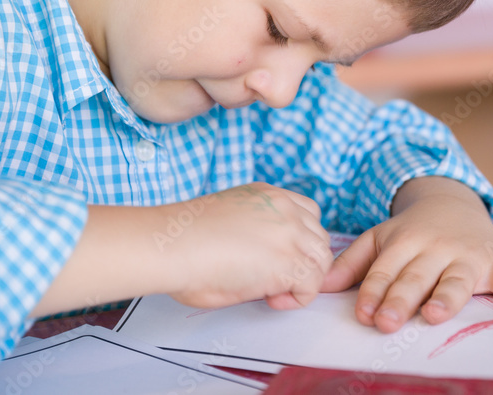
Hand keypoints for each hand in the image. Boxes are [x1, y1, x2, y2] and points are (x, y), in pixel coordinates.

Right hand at [165, 182, 332, 309]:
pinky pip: (312, 286)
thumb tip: (262, 261)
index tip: (272, 259)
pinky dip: (296, 298)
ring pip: (320, 261)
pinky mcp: (290, 261)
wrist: (172, 246)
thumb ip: (255, 232)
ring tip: (271, 291)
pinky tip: (269, 298)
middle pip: (318, 238)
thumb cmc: (183, 240)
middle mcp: (283, 207)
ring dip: (302, 280)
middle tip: (273, 280)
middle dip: (302, 262)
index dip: (296, 241)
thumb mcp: (230, 219)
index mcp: (266, 194)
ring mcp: (290, 232)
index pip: (306, 213)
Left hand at [321, 176, 492, 331]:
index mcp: (403, 242)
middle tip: (388, 323)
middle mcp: (434, 248)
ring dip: (447, 297)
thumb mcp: (380, 238)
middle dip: (401, 300)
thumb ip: (353, 262)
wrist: (456, 202)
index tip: (364, 314)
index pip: (384, 272)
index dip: (373, 293)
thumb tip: (319, 285)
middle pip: (415, 278)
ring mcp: (466, 256)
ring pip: (455, 281)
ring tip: (437, 314)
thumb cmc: (412, 232)